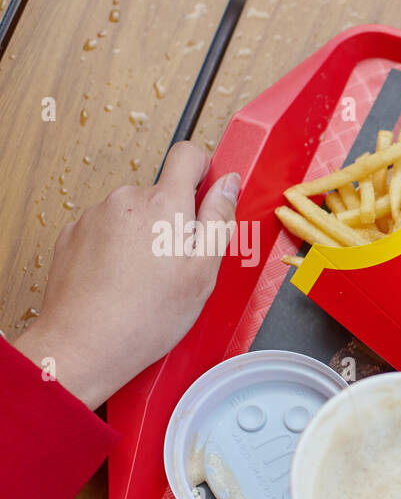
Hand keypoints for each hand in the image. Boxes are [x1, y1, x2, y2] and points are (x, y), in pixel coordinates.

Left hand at [12, 142, 239, 408]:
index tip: (207, 195)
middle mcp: (126, 199)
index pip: (188, 154)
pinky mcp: (74, 233)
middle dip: (174, 219)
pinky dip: (117, 248)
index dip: (203, 170)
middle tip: (178, 263)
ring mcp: (95, 215)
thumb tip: (228, 184)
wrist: (86, 343)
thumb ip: (219, 218)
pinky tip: (122, 281)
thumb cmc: (148, 315)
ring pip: (133, 213)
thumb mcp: (204, 270)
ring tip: (147, 279)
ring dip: (144, 235)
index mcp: (165, 204)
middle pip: (161, 192)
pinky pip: (107, 230)